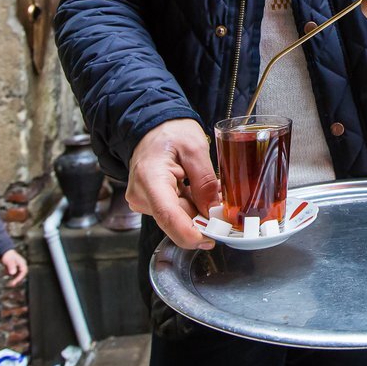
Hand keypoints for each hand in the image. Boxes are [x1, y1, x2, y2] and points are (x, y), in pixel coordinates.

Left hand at [0, 249, 27, 286]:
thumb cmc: (7, 255)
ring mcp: (18, 266)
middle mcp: (21, 265)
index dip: (19, 278)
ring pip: (17, 275)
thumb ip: (11, 267)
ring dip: (13, 278)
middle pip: (21, 274)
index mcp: (22, 263)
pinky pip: (14, 273)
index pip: (23, 272)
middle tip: (11, 285)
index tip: (14, 282)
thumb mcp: (9, 261)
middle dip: (16, 280)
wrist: (4, 251)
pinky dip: (10, 275)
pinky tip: (4, 273)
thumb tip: (13, 273)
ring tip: (8, 282)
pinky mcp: (14, 267)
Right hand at [127, 119, 217, 249]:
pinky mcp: (151, 202)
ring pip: (179, 216)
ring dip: (199, 208)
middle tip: (225, 204)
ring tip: (211, 188)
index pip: (168, 216)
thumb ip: (205, 181)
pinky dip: (192, 204)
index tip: (211, 240)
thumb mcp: (195, 148)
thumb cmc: (170, 131)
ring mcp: (144, 200)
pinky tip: (199, 190)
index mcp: (150, 179)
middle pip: (176, 219)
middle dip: (203, 217)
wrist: (152, 125)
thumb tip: (213, 211)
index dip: (190, 234)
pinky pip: (176, 210)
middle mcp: (141, 195)